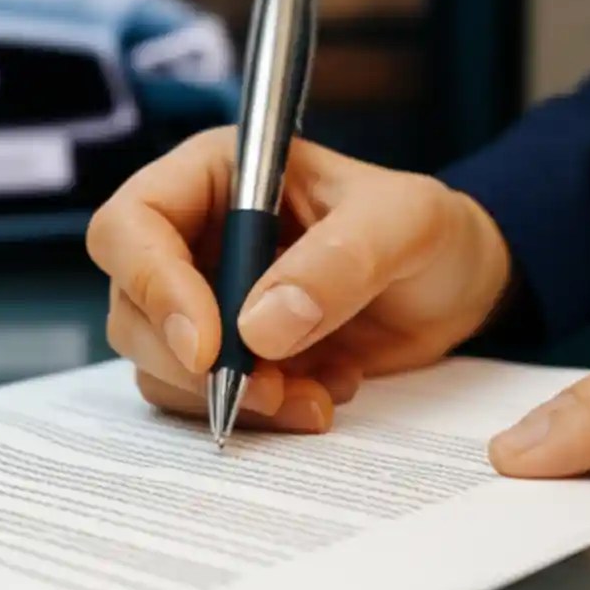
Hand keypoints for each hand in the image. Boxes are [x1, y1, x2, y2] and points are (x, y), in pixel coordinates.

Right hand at [86, 127, 511, 432]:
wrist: (457, 290)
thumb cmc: (431, 232)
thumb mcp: (406, 225)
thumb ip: (340, 262)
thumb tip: (259, 327)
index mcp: (217, 176)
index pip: (132, 225)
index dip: (154, 287)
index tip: (209, 347)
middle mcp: (193, 237)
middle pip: (133, 307)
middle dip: (195, 363)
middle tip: (270, 387)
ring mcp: (205, 301)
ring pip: (160, 363)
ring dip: (230, 396)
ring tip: (313, 395)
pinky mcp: (227, 356)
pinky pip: (201, 399)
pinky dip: (256, 414)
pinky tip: (319, 394)